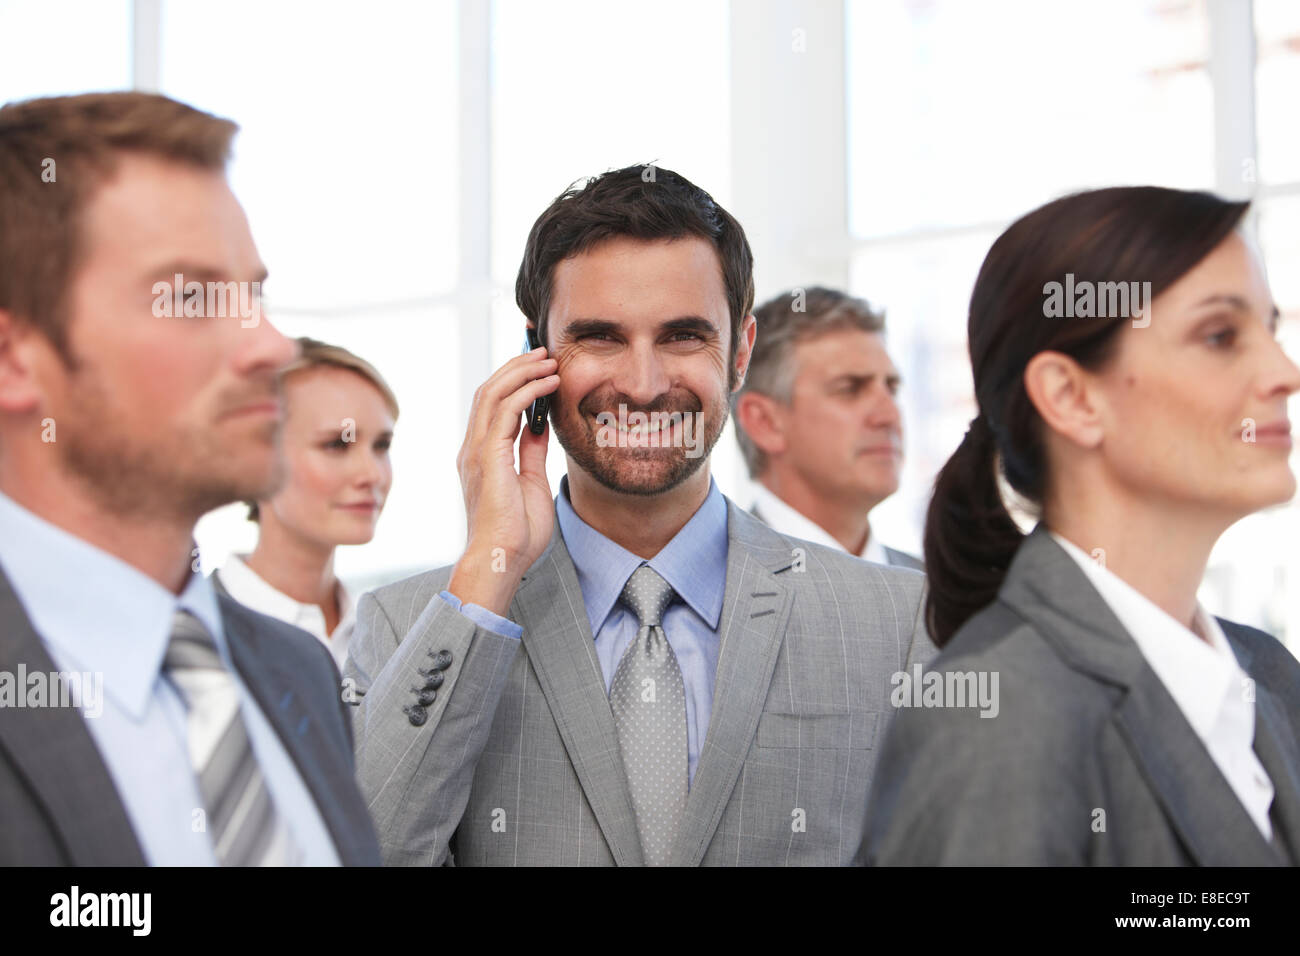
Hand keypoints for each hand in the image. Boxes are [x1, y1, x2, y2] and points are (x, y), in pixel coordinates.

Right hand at [448, 346, 558, 615]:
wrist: (502, 560)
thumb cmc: (517, 533)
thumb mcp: (532, 483)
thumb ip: (532, 453)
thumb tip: (541, 427)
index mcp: (482, 455)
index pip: (492, 405)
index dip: (513, 380)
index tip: (539, 366)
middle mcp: (473, 448)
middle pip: (489, 391)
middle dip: (517, 366)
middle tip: (545, 352)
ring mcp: (477, 451)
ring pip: (493, 394)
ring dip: (523, 372)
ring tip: (549, 360)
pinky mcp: (488, 457)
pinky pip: (505, 411)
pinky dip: (527, 391)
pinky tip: (548, 383)